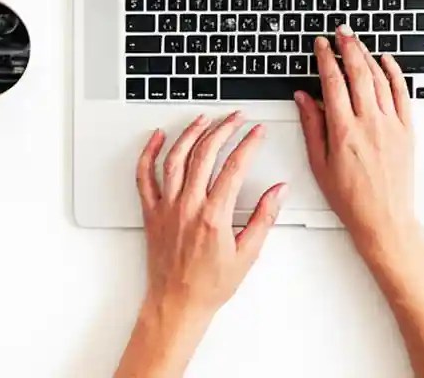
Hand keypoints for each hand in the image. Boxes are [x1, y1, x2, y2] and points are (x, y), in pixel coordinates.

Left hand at [117, 112, 285, 377]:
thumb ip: (264, 218)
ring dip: (191, 133)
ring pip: (175, 158)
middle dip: (223, 129)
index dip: (248, 144)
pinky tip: (157, 137)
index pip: (234, 167)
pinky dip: (148, 153)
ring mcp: (167, 207)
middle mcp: (188, 207)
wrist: (177, 304)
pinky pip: (144, 177)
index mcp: (213, 216)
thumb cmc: (209, 285)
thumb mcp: (248, 254)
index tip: (257, 132)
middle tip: (236, 118)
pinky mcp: (151, 212)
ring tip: (204, 119)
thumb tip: (279, 191)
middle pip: (204, 154)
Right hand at [294, 25, 418, 257]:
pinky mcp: (407, 130)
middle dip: (348, 47)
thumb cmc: (351, 198)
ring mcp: (391, 125)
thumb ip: (312, 126)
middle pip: (358, 73)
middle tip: (341, 32)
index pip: (333, 82)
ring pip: (380, 79)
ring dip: (368, 56)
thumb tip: (304, 98)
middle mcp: (369, 124)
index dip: (326, 58)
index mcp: (344, 131)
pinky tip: (386, 61)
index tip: (321, 45)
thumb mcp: (319, 163)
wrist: (384, 218)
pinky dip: (394, 73)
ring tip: (357, 42)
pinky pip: (401, 94)